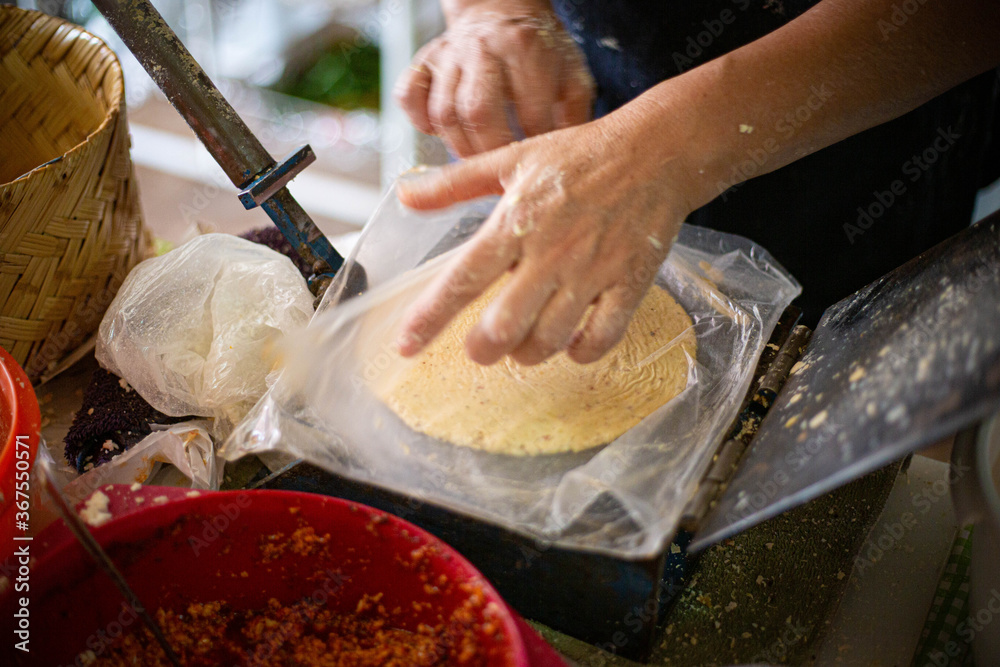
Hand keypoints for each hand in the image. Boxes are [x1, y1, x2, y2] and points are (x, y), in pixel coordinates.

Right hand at [393, 0, 594, 156]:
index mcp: (525, 48)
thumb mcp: (571, 73)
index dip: (531, 146)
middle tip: (498, 169)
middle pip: (477, 113)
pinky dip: (420, 122)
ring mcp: (449, 55)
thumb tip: (565, 160)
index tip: (533, 162)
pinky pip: (409, 96)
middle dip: (489, 151)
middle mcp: (483, 48)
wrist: (500, 7)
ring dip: (459, 145)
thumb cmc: (538, 49)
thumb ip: (574, 114)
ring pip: (443, 112)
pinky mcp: (423, 61)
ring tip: (476, 158)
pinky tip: (440, 131)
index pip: (529, 113)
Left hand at [395, 105, 708, 365]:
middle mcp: (550, 252)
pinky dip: (581, 352)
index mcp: (515, 221)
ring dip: (527, 353)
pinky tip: (571, 343)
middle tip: (479, 348)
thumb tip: (404, 196)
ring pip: (549, 339)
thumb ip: (455, 184)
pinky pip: (601, 338)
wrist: (657, 150)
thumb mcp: (512, 158)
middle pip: (504, 326)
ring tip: (521, 346)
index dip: (429, 318)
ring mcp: (592, 272)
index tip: (405, 346)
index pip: (462, 278)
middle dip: (482, 349)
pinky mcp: (629, 284)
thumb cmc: (579, 154)